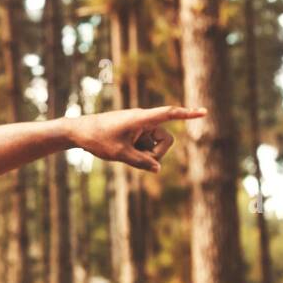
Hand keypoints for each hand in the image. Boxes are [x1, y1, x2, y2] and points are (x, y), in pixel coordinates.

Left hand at [67, 106, 206, 173]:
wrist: (78, 132)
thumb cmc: (98, 139)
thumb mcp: (120, 154)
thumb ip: (141, 163)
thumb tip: (157, 169)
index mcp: (141, 119)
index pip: (169, 114)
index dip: (188, 114)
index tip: (204, 112)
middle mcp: (143, 120)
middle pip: (165, 140)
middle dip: (157, 153)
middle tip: (139, 161)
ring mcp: (138, 126)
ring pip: (155, 144)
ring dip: (146, 153)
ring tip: (124, 153)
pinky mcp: (133, 131)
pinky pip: (145, 144)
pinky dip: (139, 151)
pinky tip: (122, 151)